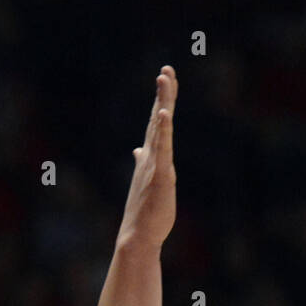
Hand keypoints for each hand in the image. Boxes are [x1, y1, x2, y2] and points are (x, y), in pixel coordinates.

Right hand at [118, 66, 176, 250]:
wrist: (138, 235)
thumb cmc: (145, 212)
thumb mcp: (148, 181)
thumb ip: (144, 162)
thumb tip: (138, 150)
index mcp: (150, 157)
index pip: (157, 124)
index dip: (161, 100)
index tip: (165, 79)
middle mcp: (150, 156)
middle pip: (157, 118)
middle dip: (163, 93)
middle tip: (166, 70)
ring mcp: (154, 164)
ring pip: (159, 128)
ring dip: (162, 102)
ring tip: (164, 79)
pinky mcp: (160, 175)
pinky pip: (162, 148)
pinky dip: (162, 130)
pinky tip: (163, 113)